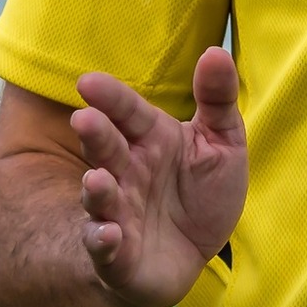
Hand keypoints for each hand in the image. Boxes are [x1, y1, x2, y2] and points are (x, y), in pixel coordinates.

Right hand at [71, 46, 247, 306]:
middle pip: (107, 149)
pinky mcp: (118, 255)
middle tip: (84, 120)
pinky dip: (102, 242)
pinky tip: (108, 234)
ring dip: (96, 189)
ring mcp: (118, 213)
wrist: (195, 253)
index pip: (128, 113)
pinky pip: (104, 247)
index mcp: (151, 140)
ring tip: (99, 179)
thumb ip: (217, 99)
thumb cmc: (203, 191)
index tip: (88, 81)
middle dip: (95, 135)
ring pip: (100, 198)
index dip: (111, 98)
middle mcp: (127, 173)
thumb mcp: (222, 142)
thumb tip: (215, 51)